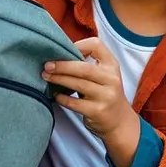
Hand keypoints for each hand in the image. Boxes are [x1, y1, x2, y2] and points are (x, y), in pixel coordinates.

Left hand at [42, 37, 140, 166]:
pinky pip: (74, 103)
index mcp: (112, 66)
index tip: (64, 50)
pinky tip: (56, 95)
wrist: (119, 121)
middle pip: (84, 68)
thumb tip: (58, 55)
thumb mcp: (105, 75)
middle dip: (62, 66)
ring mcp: (106, 96)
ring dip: (59, 79)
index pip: (96, 45)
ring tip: (46, 77)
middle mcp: (111, 79)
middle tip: (46, 66)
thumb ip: (89, 64)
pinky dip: (62, 98)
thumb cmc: (105, 93)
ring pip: (78, 84)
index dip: (78, 45)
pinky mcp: (97, 111)